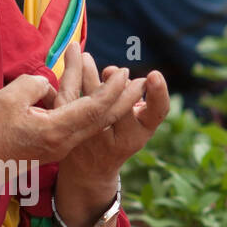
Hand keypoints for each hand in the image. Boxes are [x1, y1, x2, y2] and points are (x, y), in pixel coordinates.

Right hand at [0, 65, 135, 178]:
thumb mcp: (9, 98)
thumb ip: (36, 84)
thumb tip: (50, 86)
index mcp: (56, 131)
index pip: (94, 108)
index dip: (112, 89)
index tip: (124, 72)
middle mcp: (64, 143)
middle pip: (103, 120)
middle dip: (125, 100)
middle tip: (142, 82)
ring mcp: (60, 148)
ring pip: (94, 125)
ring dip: (112, 106)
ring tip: (125, 89)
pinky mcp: (54, 149)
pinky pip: (81, 128)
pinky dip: (94, 112)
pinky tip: (95, 100)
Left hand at [55, 43, 169, 190]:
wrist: (89, 168)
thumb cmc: (119, 134)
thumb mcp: (137, 122)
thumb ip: (134, 97)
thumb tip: (113, 70)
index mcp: (139, 135)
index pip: (156, 114)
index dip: (158, 95)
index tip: (154, 74)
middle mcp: (118, 139)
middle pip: (120, 109)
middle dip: (115, 86)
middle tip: (113, 70)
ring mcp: (94, 138)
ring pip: (90, 104)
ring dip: (88, 77)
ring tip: (85, 57)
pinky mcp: (70, 130)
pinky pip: (69, 101)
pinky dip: (69, 78)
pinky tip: (73, 59)